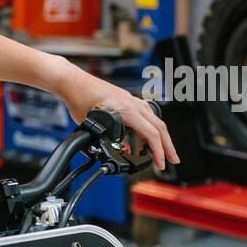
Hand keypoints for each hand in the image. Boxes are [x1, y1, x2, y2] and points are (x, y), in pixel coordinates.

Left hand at [53, 63, 179, 170]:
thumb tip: (125, 149)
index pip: (151, 134)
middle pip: (160, 127)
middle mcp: (133, 104)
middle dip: (168, 145)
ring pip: (154, 120)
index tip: (160, 163)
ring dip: (161, 136)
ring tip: (163, 150)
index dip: (158, 151)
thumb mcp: (94, 126)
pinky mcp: (126, 99)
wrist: (73, 82)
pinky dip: (150, 127)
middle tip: (174, 160)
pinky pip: (145, 114)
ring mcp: (131, 100)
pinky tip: (147, 136)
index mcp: (127, 111)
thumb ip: (111, 139)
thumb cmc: (80, 99)